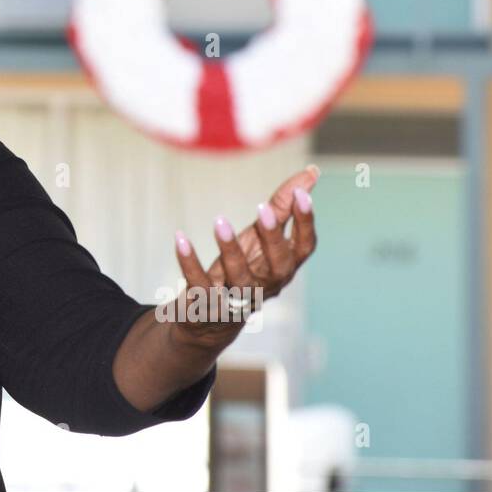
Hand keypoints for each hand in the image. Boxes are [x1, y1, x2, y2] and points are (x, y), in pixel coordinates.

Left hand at [168, 165, 319, 349]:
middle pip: (277, 265)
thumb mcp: (260, 237)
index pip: (304, 248)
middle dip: (272, 237)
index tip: (302, 194)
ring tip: (219, 220)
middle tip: (262, 208)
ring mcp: (236, 299)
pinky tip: (181, 238)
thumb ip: (282, 207)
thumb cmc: (243, 268)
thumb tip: (310, 172)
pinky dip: (189, 262)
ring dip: (229, 249)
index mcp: (282, 268)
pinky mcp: (206, 304)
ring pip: (239, 277)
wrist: (208, 319)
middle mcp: (265, 286)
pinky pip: (198, 283)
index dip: (306, 223)